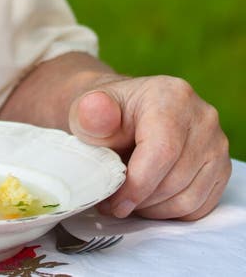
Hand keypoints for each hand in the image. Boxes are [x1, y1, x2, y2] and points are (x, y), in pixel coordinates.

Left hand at [68, 75, 230, 219]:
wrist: (121, 113)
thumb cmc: (104, 115)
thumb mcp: (87, 111)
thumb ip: (90, 114)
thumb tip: (96, 109)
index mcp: (170, 95)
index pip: (162, 151)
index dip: (137, 185)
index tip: (113, 202)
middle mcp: (202, 116)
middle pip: (175, 179)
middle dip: (141, 199)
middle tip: (115, 201)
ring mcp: (216, 143)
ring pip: (189, 198)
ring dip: (154, 208)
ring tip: (129, 199)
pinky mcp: (220, 167)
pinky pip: (199, 206)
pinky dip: (171, 211)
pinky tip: (149, 198)